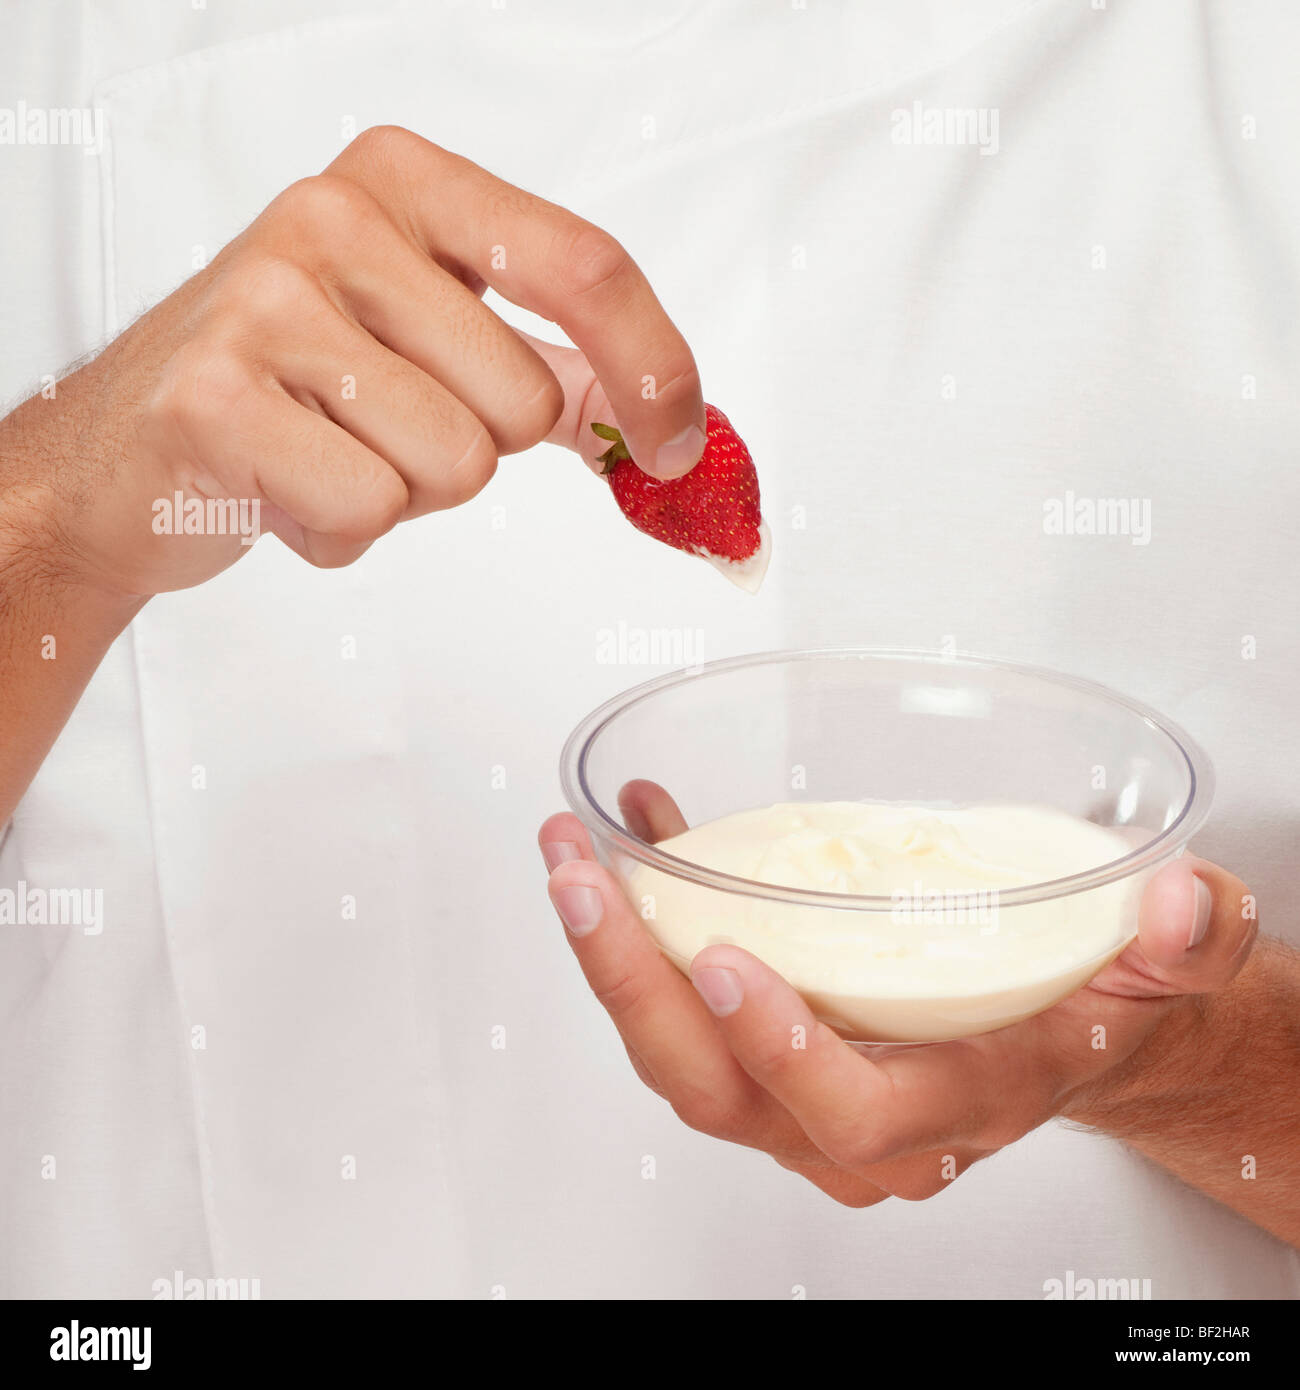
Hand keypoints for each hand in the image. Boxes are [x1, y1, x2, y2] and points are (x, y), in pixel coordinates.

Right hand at [0, 125, 705, 596]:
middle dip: (472, 450)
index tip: (674, 444)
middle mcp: (334, 217)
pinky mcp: (215, 395)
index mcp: (405, 182)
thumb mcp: (432, 342)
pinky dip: (338, 532)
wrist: (131, 448)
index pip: (584, 268)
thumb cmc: (294, 389)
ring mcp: (265, 300)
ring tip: (325, 452)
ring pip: (456, 466)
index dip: (654, 371)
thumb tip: (659, 425)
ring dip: (404, 494)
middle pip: (525, 402)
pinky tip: (282, 487)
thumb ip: (553, 370)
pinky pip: (368, 511)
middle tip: (378, 426)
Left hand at [537, 790, 1255, 1207]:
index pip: (854, 1113)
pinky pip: (683, 1006)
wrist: (1067, 1029)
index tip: (727, 962)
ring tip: (576, 850)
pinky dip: (645, 924)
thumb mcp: (1170, 967)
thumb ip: (1187, 941)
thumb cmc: (1097, 1002)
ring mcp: (802, 1095)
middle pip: (721, 1091)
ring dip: (612, 955)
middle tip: (583, 881)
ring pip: (679, 1056)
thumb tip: (1176, 902)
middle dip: (634, 987)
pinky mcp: (769, 1053)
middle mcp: (865, 1119)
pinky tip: (639, 836)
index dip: (783, 1054)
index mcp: (961, 1097)